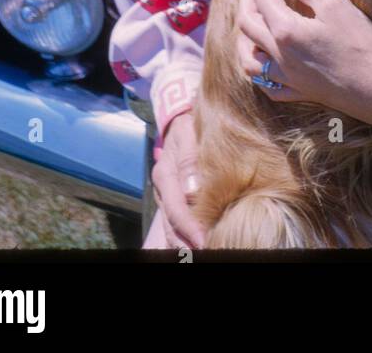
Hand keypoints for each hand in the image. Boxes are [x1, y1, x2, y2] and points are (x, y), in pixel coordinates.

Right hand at [150, 110, 207, 249]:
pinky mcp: (174, 197)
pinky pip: (176, 222)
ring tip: (204, 252)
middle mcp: (163, 189)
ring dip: (185, 244)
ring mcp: (167, 195)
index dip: (190, 228)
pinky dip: (185, 236)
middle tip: (208, 253)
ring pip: (172, 227)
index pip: (176, 209)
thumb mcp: (188, 132)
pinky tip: (197, 244)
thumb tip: (191, 189)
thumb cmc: (189, 123)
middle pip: (171, 225)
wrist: (181, 118)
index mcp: (165, 175)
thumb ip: (189, 158)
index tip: (205, 242)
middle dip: (187, 244)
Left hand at [236, 0, 371, 132]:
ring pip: (248, 58)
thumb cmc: (362, 42)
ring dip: (245, 35)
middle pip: (247, 23)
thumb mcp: (334, 3)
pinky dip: (259, 69)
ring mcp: (287, 78)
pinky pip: (266, 85)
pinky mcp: (299, 94)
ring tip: (250, 18)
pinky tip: (264, 61)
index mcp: (285, 30)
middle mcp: (278, 56)